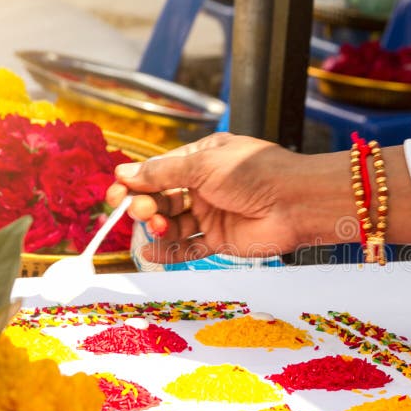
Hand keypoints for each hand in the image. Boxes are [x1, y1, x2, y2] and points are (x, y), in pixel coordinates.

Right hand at [107, 133, 343, 262]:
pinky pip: (188, 248)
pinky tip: (150, 252)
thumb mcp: (203, 165)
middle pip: (161, 198)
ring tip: (155, 227)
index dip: (135, 183)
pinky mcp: (219, 240)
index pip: (158, 171)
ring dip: (157, 226)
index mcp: (200, 158)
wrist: (295, 202)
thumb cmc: (255, 173)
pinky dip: (168, 251)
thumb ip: (162, 173)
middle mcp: (204, 185)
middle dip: (145, 205)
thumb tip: (123, 174)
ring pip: (172, 223)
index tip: (115, 193)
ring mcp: (211, 213)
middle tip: (140, 211)